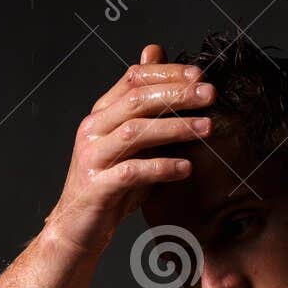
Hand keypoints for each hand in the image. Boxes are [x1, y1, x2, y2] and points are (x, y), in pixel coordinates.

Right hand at [44, 42, 214, 253]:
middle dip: (177, 94)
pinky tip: (185, 168)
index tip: (199, 75)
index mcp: (101, 114)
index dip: (167, 73)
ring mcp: (93, 157)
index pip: (134, 79)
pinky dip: (161, 167)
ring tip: (206, 128)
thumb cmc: (110, 188)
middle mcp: (93, 129)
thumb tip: (157, 58)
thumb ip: (146, 110)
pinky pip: (132, 172)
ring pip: (135, 132)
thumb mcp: (130, 146)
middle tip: (210, 94)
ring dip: (175, 128)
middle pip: (137, 100)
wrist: (77, 229)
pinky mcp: (97, 187)